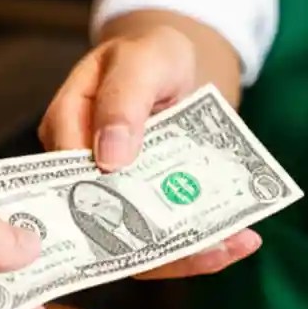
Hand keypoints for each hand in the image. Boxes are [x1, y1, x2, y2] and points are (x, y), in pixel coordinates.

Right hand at [39, 17, 260, 278]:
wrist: (180, 65)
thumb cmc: (153, 56)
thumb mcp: (144, 60)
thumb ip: (124, 99)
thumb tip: (109, 157)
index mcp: (66, 126)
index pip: (68, 174)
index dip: (100, 202)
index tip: (145, 221)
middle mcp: (81, 169)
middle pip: (103, 223)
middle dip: (157, 245)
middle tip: (210, 246)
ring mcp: (114, 192)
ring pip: (136, 243)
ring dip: (188, 252)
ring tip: (237, 242)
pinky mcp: (144, 207)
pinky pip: (164, 238)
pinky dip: (202, 243)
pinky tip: (241, 239)